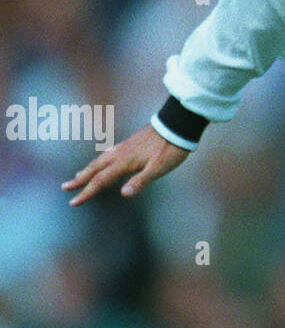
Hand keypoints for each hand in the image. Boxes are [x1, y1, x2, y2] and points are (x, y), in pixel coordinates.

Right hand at [62, 124, 189, 205]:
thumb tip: (123, 194)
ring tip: (77, 176)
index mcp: (124, 162)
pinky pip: (108, 154)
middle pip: (95, 169)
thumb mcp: (159, 168)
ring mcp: (124, 147)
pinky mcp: (130, 144)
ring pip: (100, 160)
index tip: (73, 202)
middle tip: (65, 187)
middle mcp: (120, 154)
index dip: (87, 192)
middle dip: (79, 180)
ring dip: (87, 170)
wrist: (176, 125)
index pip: (100, 180)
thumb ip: (141, 181)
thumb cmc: (170, 149)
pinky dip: (100, 161)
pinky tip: (102, 162)